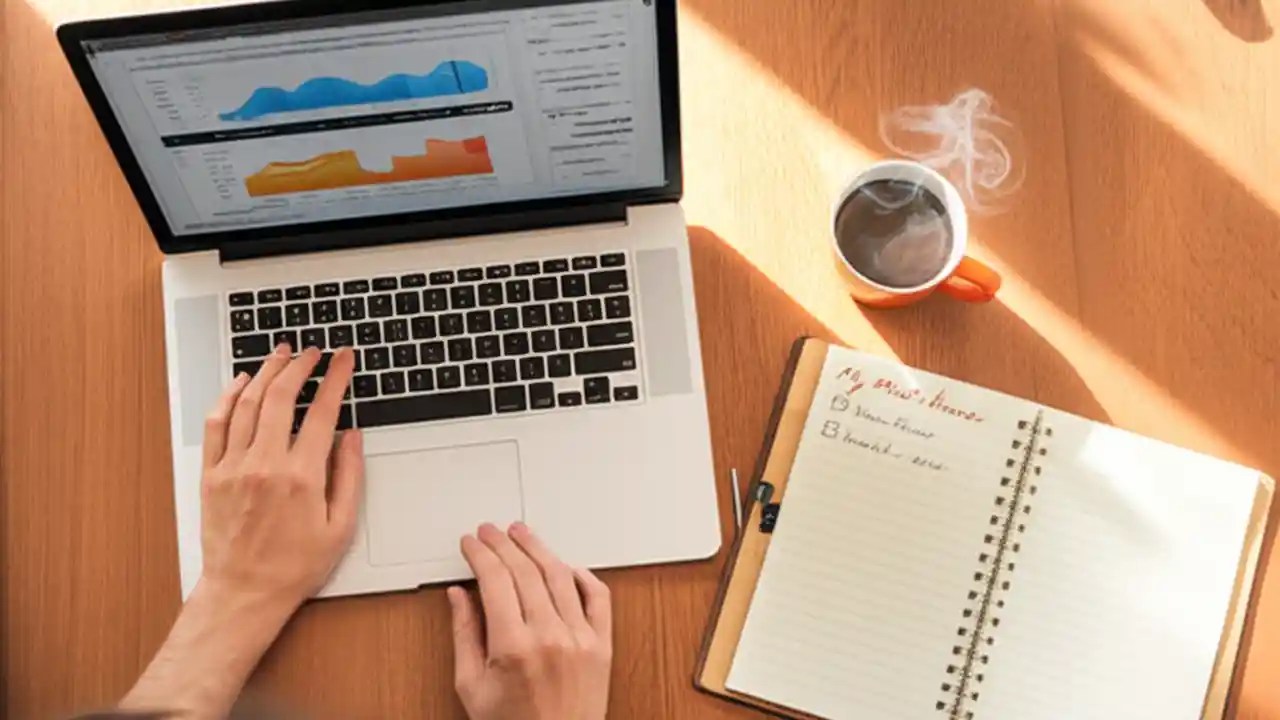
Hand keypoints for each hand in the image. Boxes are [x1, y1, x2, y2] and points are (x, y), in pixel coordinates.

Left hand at [117, 345, 362, 718]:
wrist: (244, 592)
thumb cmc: (294, 566)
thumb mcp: (341, 526)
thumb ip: (349, 475)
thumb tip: (352, 436)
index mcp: (301, 476)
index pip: (323, 411)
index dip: (335, 378)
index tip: (343, 359)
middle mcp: (265, 464)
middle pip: (281, 396)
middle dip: (300, 365)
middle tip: (312, 351)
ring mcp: (233, 467)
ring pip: (247, 403)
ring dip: (265, 372)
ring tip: (281, 355)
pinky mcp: (211, 475)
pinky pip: (216, 424)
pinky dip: (228, 397)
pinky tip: (240, 383)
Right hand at [449, 523, 612, 719]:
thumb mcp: (472, 687)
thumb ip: (464, 635)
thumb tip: (458, 595)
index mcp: (514, 647)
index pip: (494, 580)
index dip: (480, 554)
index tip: (470, 543)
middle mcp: (551, 637)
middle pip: (525, 570)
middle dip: (503, 544)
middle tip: (490, 531)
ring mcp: (581, 640)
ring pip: (560, 575)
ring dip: (538, 549)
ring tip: (522, 534)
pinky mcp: (602, 647)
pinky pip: (598, 597)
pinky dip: (583, 576)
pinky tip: (566, 565)